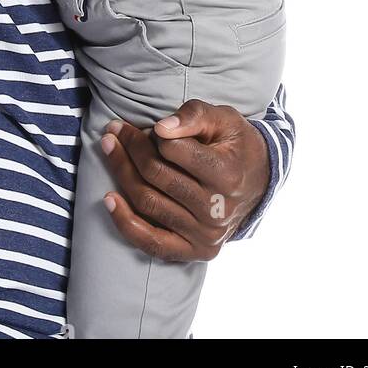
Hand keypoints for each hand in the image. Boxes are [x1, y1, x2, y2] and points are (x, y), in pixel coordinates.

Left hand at [99, 100, 270, 259]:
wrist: (258, 182)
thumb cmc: (234, 145)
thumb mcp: (223, 119)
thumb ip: (194, 116)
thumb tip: (161, 128)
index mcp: (227, 174)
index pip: (173, 150)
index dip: (153, 133)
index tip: (145, 125)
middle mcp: (217, 210)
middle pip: (155, 175)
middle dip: (129, 148)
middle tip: (114, 131)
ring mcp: (206, 235)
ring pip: (148, 202)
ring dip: (121, 172)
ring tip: (109, 148)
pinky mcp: (196, 251)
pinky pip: (153, 242)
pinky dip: (126, 223)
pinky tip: (109, 200)